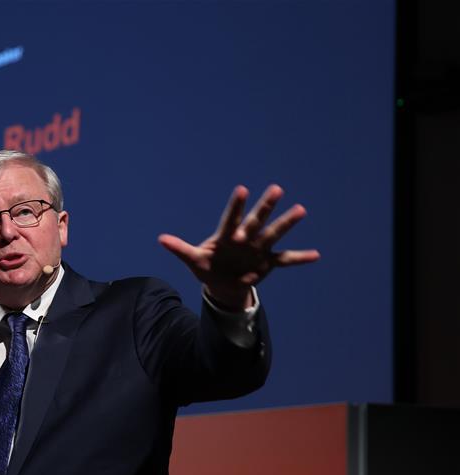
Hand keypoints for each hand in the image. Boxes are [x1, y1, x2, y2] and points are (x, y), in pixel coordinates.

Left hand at [158, 184, 319, 310]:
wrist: (221, 283)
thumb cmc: (206, 266)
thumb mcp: (193, 260)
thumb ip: (180, 249)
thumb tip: (161, 240)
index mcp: (226, 235)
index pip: (231, 217)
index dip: (236, 205)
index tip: (243, 190)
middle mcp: (245, 237)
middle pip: (256, 220)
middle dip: (265, 207)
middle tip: (277, 189)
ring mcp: (258, 248)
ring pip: (273, 233)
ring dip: (286, 223)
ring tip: (300, 210)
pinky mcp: (267, 262)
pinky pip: (286, 259)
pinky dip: (300, 258)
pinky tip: (316, 254)